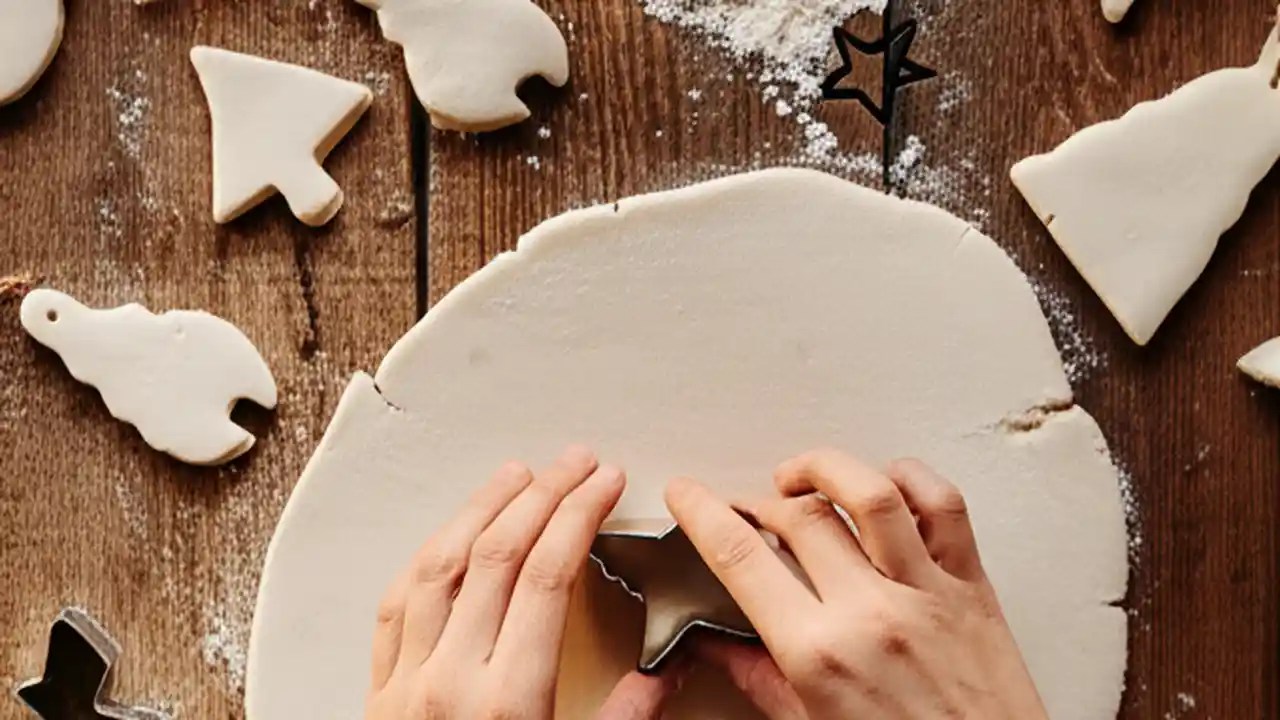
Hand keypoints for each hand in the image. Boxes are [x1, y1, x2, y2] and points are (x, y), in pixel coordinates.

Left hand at [365, 446, 680, 719]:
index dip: (580, 515)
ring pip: (440, 567)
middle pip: (499, 556)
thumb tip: (663, 677)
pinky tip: (447, 540)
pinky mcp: (376, 694)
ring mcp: (405, 683)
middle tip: (576, 462)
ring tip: (515, 475)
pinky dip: (426, 560)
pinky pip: (396, 606)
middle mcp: (450, 680)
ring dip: (480, 509)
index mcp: (507, 701)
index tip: (606, 481)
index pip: (548, 575)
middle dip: (543, 494)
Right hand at [667, 450, 1047, 719]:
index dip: (703, 513)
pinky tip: (885, 483)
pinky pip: (945, 506)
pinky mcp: (971, 585)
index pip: (742, 558)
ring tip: (802, 477)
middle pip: (799, 517)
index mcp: (820, 653)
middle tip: (748, 509)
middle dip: (760, 500)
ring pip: (871, 493)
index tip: (686, 494)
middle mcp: (871, 612)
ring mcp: (926, 592)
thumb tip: (716, 645)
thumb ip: (760, 679)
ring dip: (826, 469)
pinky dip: (912, 478)